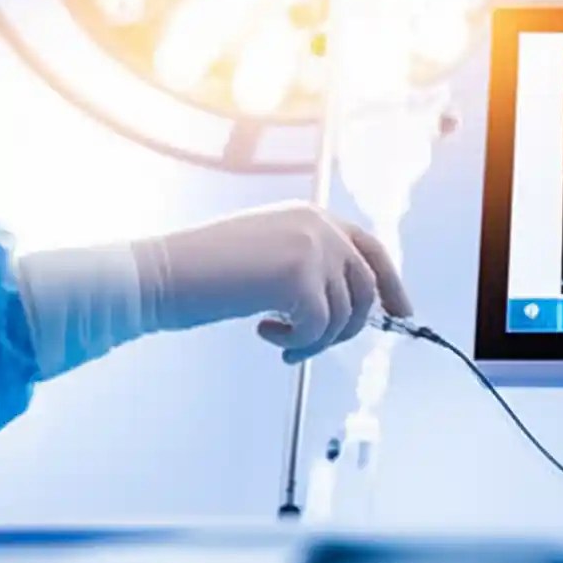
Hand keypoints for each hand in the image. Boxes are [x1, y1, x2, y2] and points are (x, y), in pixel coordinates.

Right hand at [133, 202, 410, 363]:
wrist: (160, 274)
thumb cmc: (206, 274)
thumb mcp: (270, 257)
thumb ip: (312, 268)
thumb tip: (354, 306)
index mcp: (313, 216)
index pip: (371, 249)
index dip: (391, 284)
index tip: (403, 313)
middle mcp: (319, 225)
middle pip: (366, 286)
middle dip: (350, 325)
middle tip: (315, 346)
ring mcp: (312, 247)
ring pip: (345, 312)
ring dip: (317, 339)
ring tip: (281, 341)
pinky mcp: (299, 275)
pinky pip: (320, 326)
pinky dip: (299, 342)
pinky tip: (266, 334)